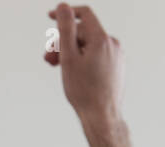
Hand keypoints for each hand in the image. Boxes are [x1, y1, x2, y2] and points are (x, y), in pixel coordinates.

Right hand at [45, 4, 124, 127]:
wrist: (102, 117)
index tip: (50, 17)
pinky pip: (97, 56)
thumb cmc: (84, 91)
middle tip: (48, 58)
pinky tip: (74, 73)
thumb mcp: (69, 58)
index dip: (66, 14)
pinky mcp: (116, 68)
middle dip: (64, 42)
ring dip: (72, 53)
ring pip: (89, 46)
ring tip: (57, 67)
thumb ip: (65, 29)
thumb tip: (63, 7)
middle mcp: (113, 44)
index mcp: (102, 39)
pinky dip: (83, 60)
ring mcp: (116, 56)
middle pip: (84, 33)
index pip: (84, 14)